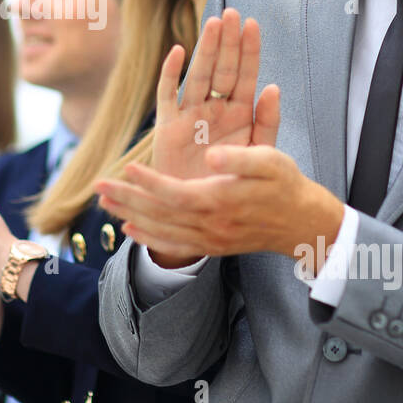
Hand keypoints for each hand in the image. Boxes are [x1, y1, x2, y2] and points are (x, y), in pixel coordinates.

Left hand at [96, 89, 345, 260]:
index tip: (126, 167)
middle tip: (98, 186)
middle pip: (159, 214)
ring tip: (104, 205)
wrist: (303, 223)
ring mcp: (210, 238)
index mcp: (220, 200)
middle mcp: (210, 224)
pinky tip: (130, 231)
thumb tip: (210, 155)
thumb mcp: (271, 160)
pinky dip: (149, 239)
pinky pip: (173, 245)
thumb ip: (239, 158)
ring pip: (161, 230)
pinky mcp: (212, 246)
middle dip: (127, 200)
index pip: (173, 193)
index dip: (148, 182)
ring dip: (130, 217)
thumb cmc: (286, 185)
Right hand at [152, 8, 277, 180]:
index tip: (253, 23)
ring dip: (205, 50)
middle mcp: (215, 109)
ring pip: (198, 75)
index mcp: (239, 114)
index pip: (245, 76)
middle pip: (222, 69)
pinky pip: (168, 95)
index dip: (248, 50)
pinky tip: (178, 51)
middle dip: (227, 42)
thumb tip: (273, 86)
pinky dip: (171, 74)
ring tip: (213, 23)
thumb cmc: (234, 185)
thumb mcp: (260, 154)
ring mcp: (190, 115)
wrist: (202, 214)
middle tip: (232, 13)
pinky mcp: (167, 127)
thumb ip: (268, 122)